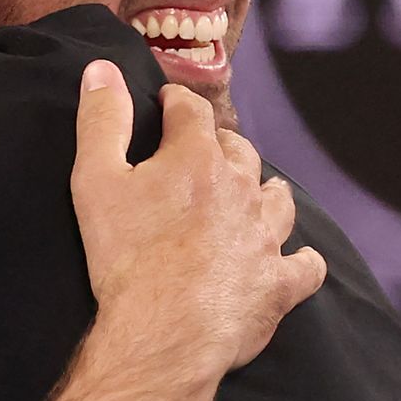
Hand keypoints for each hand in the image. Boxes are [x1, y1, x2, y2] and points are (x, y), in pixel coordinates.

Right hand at [71, 60, 325, 373]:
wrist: (164, 331)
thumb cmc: (126, 256)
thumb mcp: (95, 180)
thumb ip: (101, 119)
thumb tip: (102, 69)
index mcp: (197, 158)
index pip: (190, 110)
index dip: (175, 104)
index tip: (165, 106)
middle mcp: (241, 188)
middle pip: (239, 150)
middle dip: (220, 145)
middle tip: (199, 155)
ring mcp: (266, 237)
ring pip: (277, 199)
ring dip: (263, 193)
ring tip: (249, 198)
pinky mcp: (279, 283)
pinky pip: (304, 265)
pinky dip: (299, 260)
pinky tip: (293, 260)